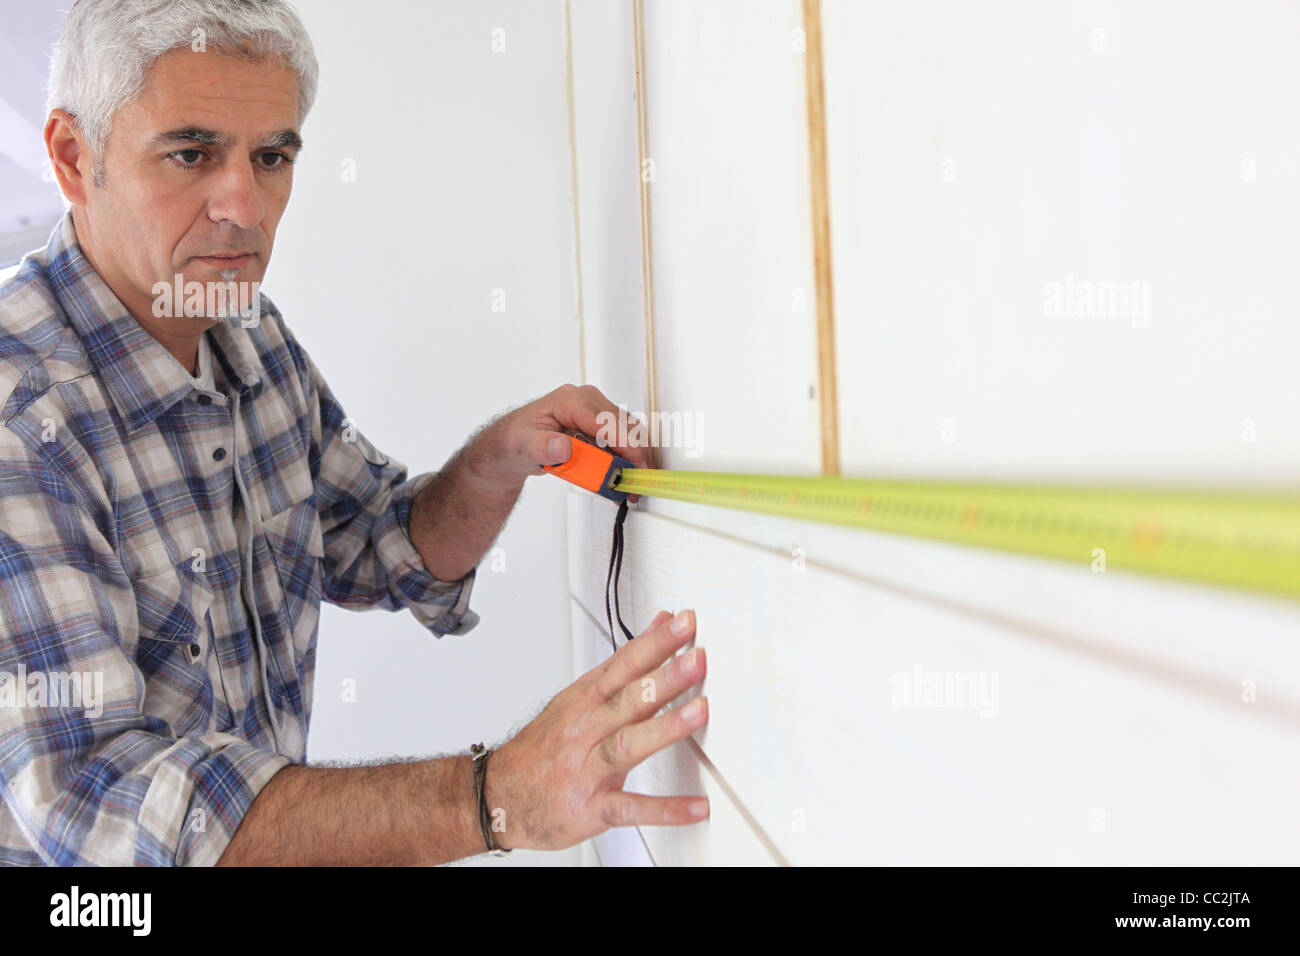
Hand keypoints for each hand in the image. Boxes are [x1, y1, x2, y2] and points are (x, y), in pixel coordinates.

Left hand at [470, 384, 656, 500]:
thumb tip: (562, 447)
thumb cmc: (516, 439)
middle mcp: (587, 401)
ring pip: (628, 434)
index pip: (607, 422)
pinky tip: (618, 479)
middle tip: (634, 486)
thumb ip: (541, 447)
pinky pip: (621, 441)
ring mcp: (595, 411)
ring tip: (627, 488)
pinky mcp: (600, 424)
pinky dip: (624, 460)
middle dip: (635, 457)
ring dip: (632, 461)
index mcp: (570, 400)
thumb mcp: (523, 445)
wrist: (513, 443)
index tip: (636, 467)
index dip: (626, 446)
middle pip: (624, 427)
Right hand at [485, 609, 708, 850]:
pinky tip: (696, 807)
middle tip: (697, 659)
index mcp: (586, 700)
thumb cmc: (543, 745)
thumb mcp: (579, 695)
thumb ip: (625, 662)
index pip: (624, 664)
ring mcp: (589, 769)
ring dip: (664, 728)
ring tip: (699, 713)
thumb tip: (660, 625)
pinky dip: (664, 809)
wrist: (498, 795)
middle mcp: (587, 729)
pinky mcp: (591, 808)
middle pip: (629, 698)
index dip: (655, 643)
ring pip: (628, 745)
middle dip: (664, 678)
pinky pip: (630, 808)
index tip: (685, 623)